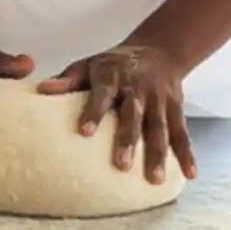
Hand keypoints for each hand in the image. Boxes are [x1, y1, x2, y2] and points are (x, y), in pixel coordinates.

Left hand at [37, 45, 196, 183]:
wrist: (158, 50)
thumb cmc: (113, 64)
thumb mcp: (89, 64)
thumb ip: (67, 80)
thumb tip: (41, 89)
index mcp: (113, 76)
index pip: (103, 94)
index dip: (94, 111)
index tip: (84, 131)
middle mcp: (138, 88)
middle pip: (134, 115)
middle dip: (128, 140)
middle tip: (121, 166)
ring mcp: (160, 99)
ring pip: (160, 128)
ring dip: (159, 154)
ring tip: (154, 180)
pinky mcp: (177, 108)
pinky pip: (183, 132)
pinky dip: (187, 153)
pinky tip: (189, 174)